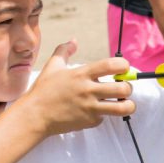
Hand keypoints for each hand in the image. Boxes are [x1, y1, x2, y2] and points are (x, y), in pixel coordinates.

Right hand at [21, 41, 135, 134]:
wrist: (35, 115)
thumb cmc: (43, 90)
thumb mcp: (52, 66)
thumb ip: (64, 51)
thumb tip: (73, 41)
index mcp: (82, 74)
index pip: (112, 65)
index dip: (124, 66)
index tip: (123, 69)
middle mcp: (88, 90)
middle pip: (123, 88)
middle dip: (128, 87)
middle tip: (124, 88)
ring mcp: (90, 107)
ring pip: (122, 107)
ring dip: (128, 105)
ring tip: (124, 103)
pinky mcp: (89, 121)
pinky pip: (105, 118)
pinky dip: (104, 115)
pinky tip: (97, 112)